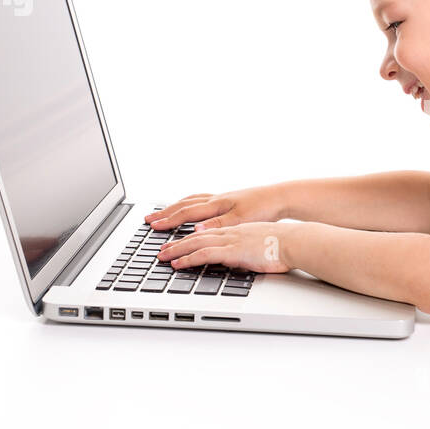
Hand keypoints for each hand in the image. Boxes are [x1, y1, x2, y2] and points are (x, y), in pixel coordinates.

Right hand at [144, 185, 285, 230]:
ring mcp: (222, 198)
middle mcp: (217, 199)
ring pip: (192, 200)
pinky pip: (202, 200)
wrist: (281, 197)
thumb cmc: (263, 208)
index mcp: (217, 204)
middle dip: (165, 214)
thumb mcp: (241, 220)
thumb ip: (217, 226)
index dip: (168, 221)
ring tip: (163, 213)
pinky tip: (192, 210)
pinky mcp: (229, 200)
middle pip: (184, 205)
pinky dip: (190, 204)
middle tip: (148, 220)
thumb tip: (195, 231)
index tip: (152, 227)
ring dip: (175, 207)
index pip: (186, 213)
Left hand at [156, 221, 292, 273]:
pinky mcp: (232, 251)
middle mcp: (229, 232)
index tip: (177, 241)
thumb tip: (238, 260)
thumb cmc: (283, 245)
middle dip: (176, 242)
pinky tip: (178, 264)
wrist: (294, 241)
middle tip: (161, 249)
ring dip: (176, 250)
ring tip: (162, 256)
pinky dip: (188, 258)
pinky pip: (204, 254)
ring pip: (195, 243)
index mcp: (236, 229)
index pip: (207, 231)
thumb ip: (245, 251)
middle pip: (196, 235)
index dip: (189, 236)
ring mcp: (230, 240)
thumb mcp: (259, 245)